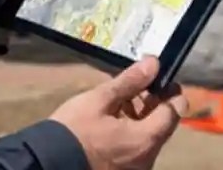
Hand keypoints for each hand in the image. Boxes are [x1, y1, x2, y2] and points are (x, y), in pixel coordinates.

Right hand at [49, 56, 187, 169]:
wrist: (48, 162)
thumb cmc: (73, 131)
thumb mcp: (99, 100)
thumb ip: (129, 82)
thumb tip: (153, 64)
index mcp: (146, 140)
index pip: (174, 111)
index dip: (170, 91)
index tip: (160, 78)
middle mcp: (146, 159)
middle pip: (162, 125)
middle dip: (152, 103)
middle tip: (135, 86)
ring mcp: (135, 169)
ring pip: (148, 137)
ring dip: (140, 117)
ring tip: (118, 101)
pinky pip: (136, 149)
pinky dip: (130, 132)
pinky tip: (111, 120)